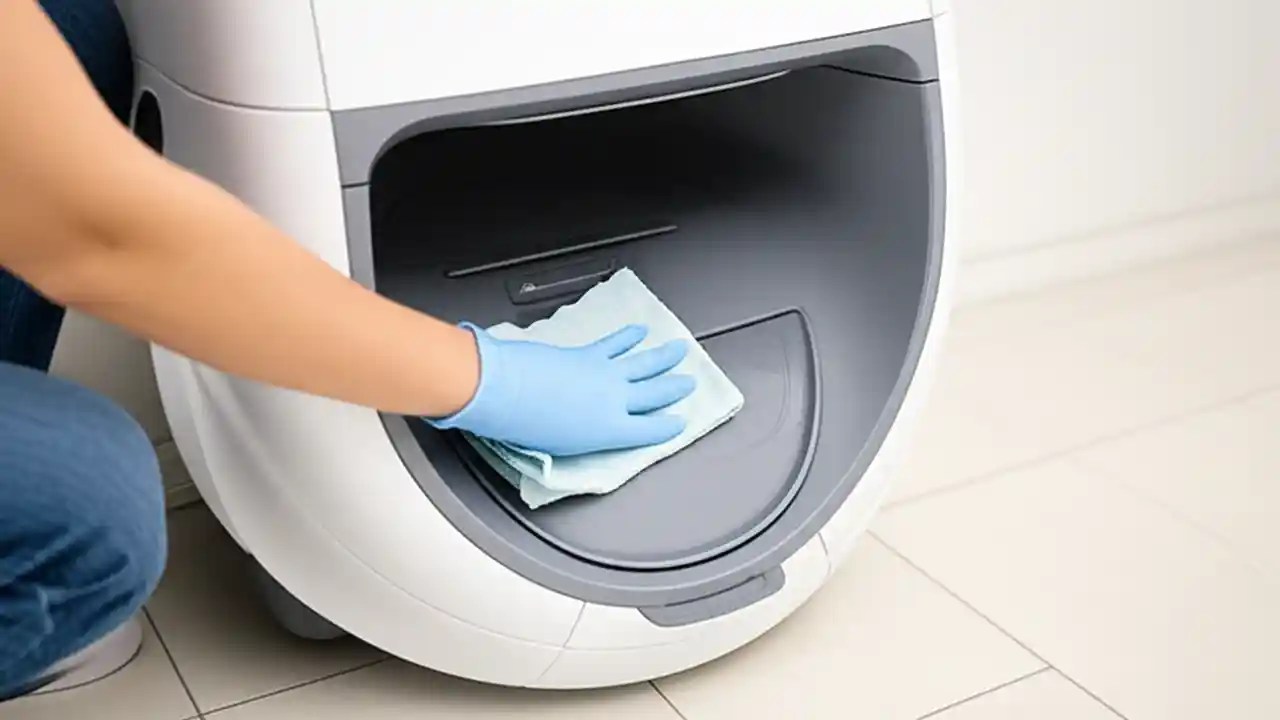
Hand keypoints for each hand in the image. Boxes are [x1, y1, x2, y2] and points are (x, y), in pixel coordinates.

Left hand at [429, 323, 695, 455]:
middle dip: (674, 388)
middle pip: (654, 393)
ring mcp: (605, 374)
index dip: (668, 426)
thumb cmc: (526, 426)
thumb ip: (585, 437)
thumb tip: (589, 429)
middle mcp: (615, 401)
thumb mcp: (562, 448)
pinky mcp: (588, 354)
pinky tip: (639, 331)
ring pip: (644, 363)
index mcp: (611, 431)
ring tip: (679, 350)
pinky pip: (615, 344)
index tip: (680, 422)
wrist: (507, 391)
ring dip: (663, 357)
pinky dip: (628, 337)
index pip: (651, 430)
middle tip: (689, 382)